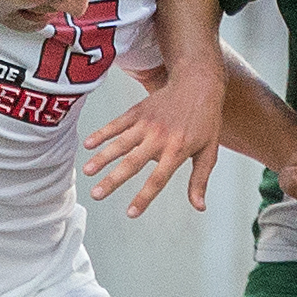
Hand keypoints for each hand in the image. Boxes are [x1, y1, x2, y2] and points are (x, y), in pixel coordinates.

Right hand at [82, 62, 224, 217]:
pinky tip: (88, 144)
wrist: (198, 83)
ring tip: (87, 172)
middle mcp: (159, 138)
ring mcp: (147, 123)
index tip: (130, 213)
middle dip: (112, 180)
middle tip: (96, 195)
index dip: (143, 197)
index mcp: (177, 151)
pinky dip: (102, 133)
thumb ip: (200, 180)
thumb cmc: (206, 120)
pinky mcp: (138, 111)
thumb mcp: (209, 151)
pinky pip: (117, 124)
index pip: (157, 179)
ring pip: (120, 144)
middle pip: (132, 163)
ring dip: (102, 158)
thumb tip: (199, 206)